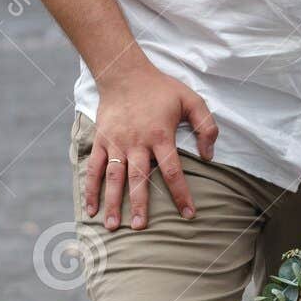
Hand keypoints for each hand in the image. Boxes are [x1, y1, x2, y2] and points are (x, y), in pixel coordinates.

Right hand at [84, 60, 218, 229]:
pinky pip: (95, 167)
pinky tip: (90, 208)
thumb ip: (207, 127)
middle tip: (141, 228)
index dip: (181, 194)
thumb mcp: (192, 100)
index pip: (173, 171)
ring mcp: (116, 142)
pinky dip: (91, 188)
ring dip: (113, 202)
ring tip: (113, 226)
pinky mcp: (102, 140)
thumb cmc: (161, 89)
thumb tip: (210, 156)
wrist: (124, 72)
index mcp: (160, 136)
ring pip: (114, 177)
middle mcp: (137, 142)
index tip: (189, 214)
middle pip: (138, 178)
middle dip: (140, 205)